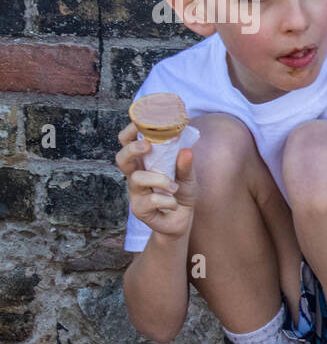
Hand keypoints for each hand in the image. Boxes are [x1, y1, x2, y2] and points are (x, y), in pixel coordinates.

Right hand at [116, 122, 195, 239]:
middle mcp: (136, 175)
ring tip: (174, 187)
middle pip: (121, 158)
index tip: (139, 123)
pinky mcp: (139, 209)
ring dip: (160, 180)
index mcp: (145, 163)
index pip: (128, 143)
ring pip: (137, 179)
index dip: (129, 132)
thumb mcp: (189, 177)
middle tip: (148, 146)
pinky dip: (168, 201)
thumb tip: (186, 150)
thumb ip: (186, 165)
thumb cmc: (182, 193)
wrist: (182, 220)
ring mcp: (135, 193)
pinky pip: (151, 200)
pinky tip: (174, 204)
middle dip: (132, 149)